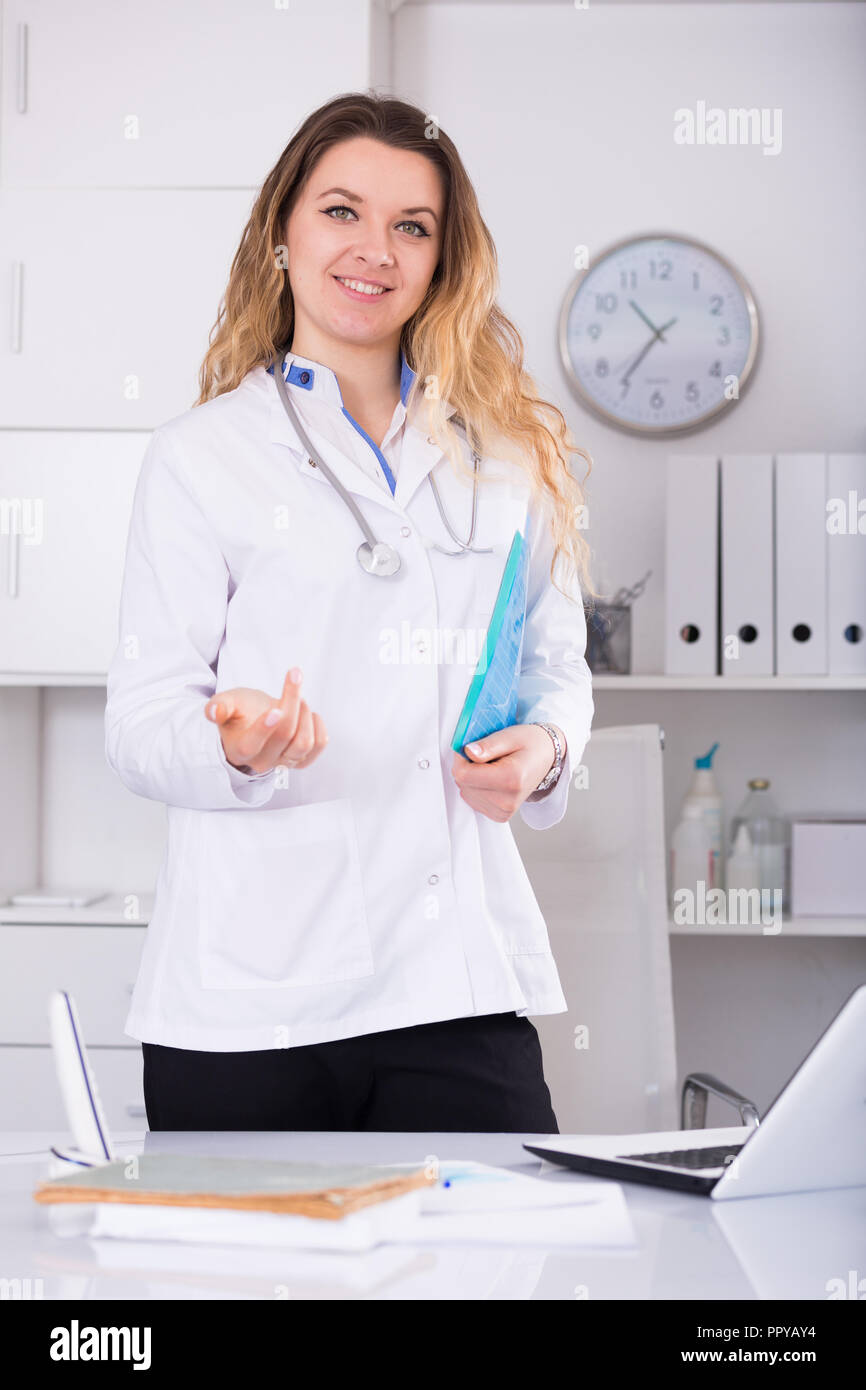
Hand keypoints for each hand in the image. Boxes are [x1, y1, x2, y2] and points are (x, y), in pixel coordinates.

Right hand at [205, 667, 327, 773]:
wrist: (256, 720)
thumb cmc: (241, 711)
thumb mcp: (226, 702)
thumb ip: (219, 706)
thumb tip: (213, 711)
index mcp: (240, 750)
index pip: (252, 745)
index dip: (264, 729)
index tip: (275, 709)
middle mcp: (263, 761)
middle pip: (284, 735)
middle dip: (292, 701)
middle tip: (294, 676)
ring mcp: (284, 762)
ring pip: (304, 742)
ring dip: (305, 713)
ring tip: (299, 698)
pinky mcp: (302, 759)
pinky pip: (318, 745)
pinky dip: (318, 726)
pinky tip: (308, 713)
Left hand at [451, 723, 565, 822]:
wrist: (546, 756)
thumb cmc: (529, 743)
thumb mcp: (509, 736)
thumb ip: (488, 745)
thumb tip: (467, 751)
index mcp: (511, 779)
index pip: (463, 775)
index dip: (461, 758)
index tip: (471, 748)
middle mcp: (508, 800)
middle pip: (463, 784)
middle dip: (467, 767)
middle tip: (485, 755)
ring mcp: (504, 811)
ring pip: (466, 792)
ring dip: (472, 777)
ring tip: (491, 766)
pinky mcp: (500, 815)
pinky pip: (473, 800)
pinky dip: (477, 787)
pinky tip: (492, 778)